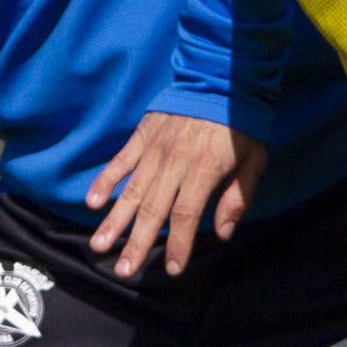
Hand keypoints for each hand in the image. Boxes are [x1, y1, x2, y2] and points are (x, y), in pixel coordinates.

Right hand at [85, 114, 264, 281]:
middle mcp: (174, 161)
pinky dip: (105, 181)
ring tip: (99, 245)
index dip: (179, 244)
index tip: (173, 268)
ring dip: (114, 220)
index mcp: (203, 169)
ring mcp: (154, 148)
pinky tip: (93, 203)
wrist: (221, 75)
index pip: (185, 215)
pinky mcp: (142, 135)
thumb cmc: (241, 123)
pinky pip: (120, 161)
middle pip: (152, 209)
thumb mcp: (253, 160)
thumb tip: (223, 233)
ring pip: (131, 190)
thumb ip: (238, 197)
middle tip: (124, 271)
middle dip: (137, 243)